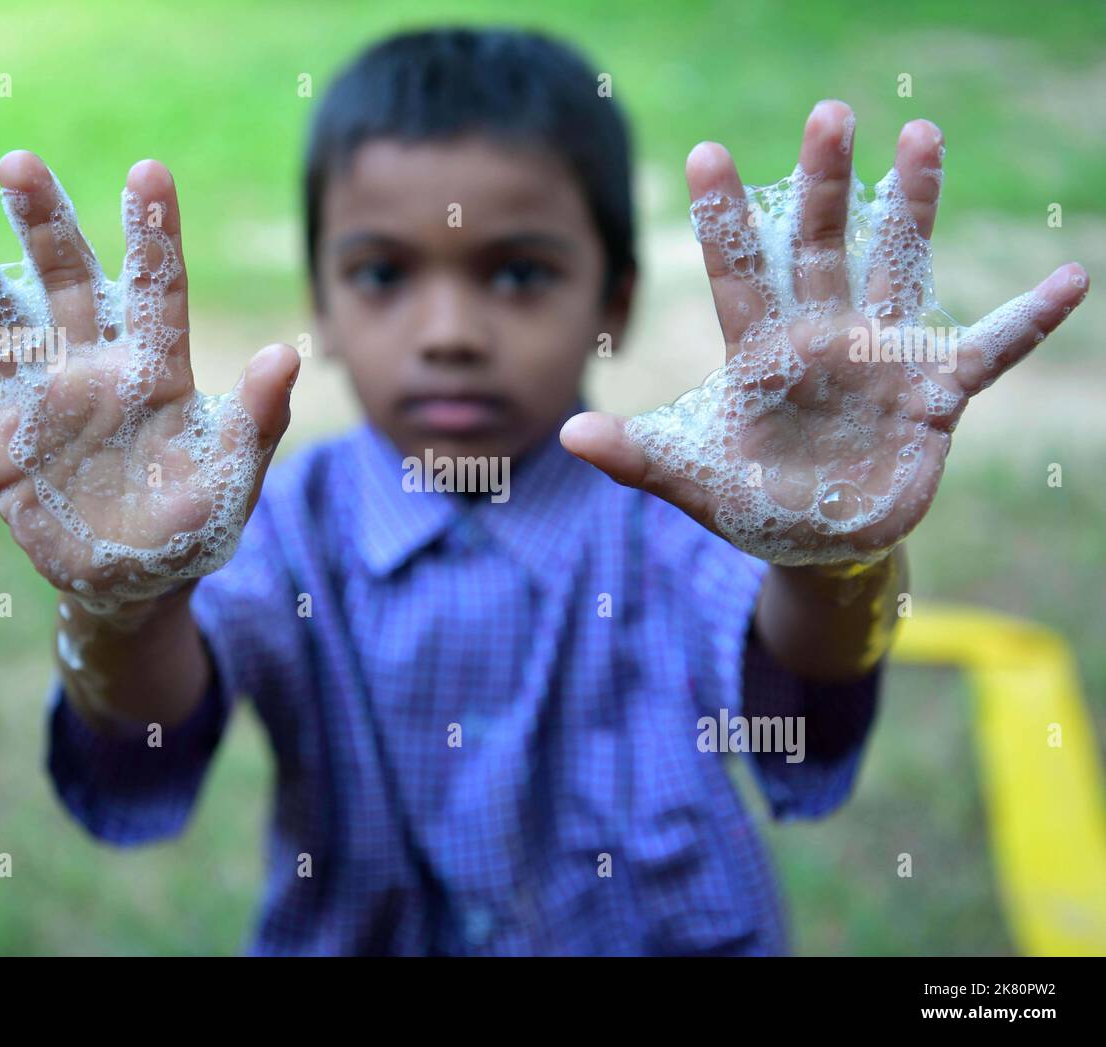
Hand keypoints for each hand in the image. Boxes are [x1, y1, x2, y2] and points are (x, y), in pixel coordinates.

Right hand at [0, 151, 300, 611]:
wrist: (142, 575)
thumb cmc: (196, 519)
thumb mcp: (235, 476)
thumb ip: (258, 418)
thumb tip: (288, 353)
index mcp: (154, 371)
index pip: (155, 291)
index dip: (152, 234)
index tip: (149, 171)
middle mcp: (91, 372)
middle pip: (65, 284)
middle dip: (46, 226)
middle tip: (20, 163)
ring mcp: (38, 408)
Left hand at [562, 100, 1088, 565]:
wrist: (816, 537)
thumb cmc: (750, 499)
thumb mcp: (693, 479)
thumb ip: (640, 456)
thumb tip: (571, 432)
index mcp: (762, 352)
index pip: (738, 272)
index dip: (723, 217)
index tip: (705, 153)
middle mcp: (823, 336)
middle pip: (822, 246)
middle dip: (825, 184)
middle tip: (827, 115)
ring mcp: (881, 357)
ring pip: (898, 268)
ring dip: (912, 209)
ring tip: (920, 137)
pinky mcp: (933, 392)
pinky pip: (989, 349)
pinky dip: (1027, 322)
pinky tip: (1071, 278)